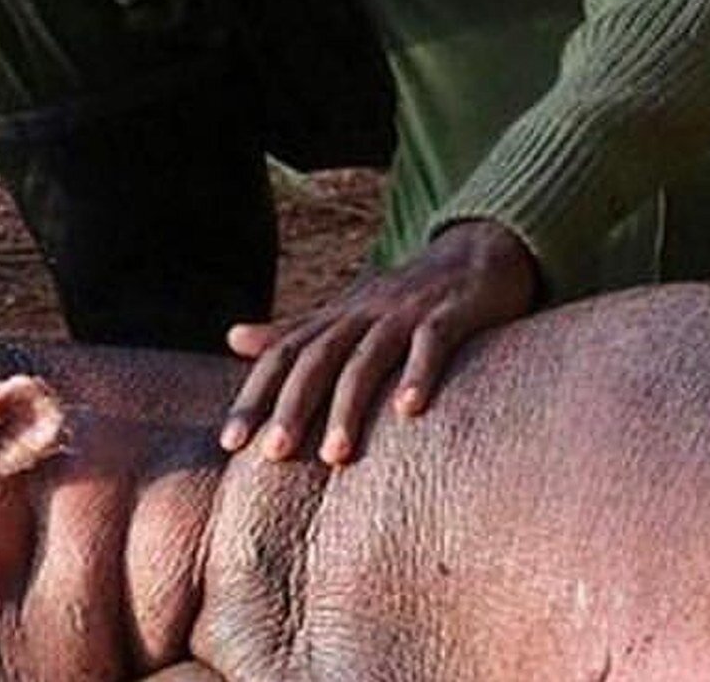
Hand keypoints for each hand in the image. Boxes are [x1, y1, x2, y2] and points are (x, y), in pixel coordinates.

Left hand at [219, 220, 539, 465]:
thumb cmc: (406, 297)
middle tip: (275, 454)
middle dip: (293, 406)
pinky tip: (409, 410)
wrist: (479, 253)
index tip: (230, 442)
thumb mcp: (346, 312)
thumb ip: (294, 330)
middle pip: (319, 359)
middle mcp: (364, 312)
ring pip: (369, 358)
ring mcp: (406, 312)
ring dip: (350, 406)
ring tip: (336, 455)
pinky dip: (419, 373)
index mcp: (336, 317)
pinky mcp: (450, 313)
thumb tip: (232, 337)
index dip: (255, 395)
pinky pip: (432, 343)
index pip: (284, 355)